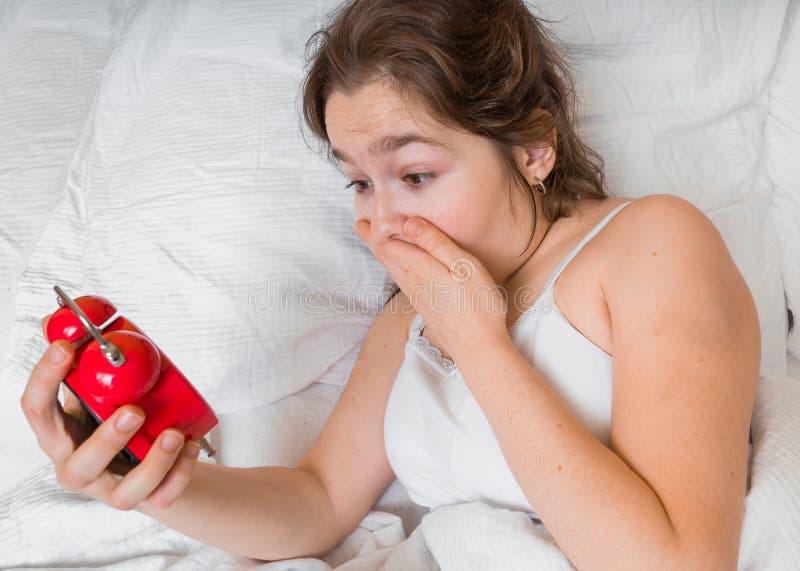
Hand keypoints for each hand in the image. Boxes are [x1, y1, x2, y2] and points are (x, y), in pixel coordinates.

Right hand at [19, 315, 201, 510]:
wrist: (153, 463)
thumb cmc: (119, 420)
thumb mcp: (99, 390)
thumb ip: (86, 360)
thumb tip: (60, 316)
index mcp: (62, 435)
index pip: (37, 410)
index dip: (45, 379)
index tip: (65, 347)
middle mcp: (79, 467)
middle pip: (78, 464)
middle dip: (106, 439)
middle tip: (133, 411)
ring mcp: (112, 489)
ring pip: (124, 491)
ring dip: (153, 462)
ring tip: (174, 433)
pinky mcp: (145, 501)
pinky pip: (162, 497)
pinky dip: (180, 472)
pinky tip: (192, 445)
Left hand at [354, 217, 508, 362]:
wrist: (477, 349)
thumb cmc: (479, 305)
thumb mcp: (464, 267)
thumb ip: (437, 243)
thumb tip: (410, 222)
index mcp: (421, 268)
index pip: (390, 242)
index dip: (380, 226)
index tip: (374, 210)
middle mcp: (413, 282)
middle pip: (385, 256)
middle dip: (372, 238)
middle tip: (359, 224)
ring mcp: (417, 296)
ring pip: (391, 269)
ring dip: (380, 252)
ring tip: (371, 240)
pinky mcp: (423, 307)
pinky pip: (400, 281)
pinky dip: (392, 266)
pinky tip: (397, 266)